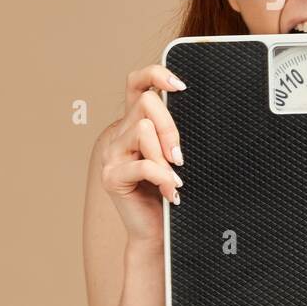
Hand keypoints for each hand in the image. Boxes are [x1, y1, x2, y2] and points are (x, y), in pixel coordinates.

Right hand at [98, 64, 186, 246]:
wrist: (156, 231)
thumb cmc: (169, 191)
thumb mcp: (174, 154)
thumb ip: (174, 132)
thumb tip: (195, 108)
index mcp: (134, 122)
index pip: (136, 82)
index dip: (156, 74)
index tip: (180, 86)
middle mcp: (119, 133)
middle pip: (147, 104)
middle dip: (170, 127)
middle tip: (180, 156)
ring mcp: (112, 154)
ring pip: (143, 130)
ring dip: (165, 155)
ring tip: (175, 178)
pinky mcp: (112, 176)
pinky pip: (142, 164)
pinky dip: (163, 176)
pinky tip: (171, 190)